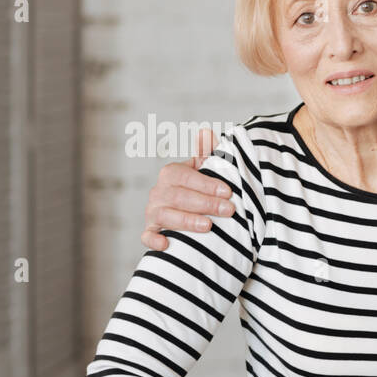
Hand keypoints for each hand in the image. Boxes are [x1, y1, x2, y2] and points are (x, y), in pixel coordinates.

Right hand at [141, 128, 234, 250]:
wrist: (195, 215)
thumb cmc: (202, 190)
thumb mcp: (206, 171)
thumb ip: (208, 152)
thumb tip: (206, 132)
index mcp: (171, 174)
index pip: (185, 176)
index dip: (206, 184)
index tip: (227, 191)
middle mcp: (159, 192)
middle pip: (178, 196)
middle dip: (205, 204)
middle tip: (229, 210)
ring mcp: (153, 213)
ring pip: (164, 216)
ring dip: (186, 221)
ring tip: (208, 226)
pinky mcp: (151, 232)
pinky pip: (147, 237)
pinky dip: (154, 240)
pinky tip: (166, 244)